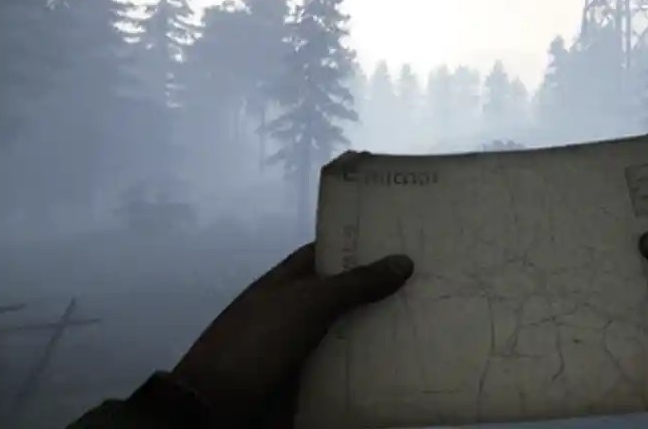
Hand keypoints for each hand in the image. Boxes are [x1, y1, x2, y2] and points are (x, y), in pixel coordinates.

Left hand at [172, 243, 413, 426]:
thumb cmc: (259, 341)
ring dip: (380, 332)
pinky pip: (344, 370)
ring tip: (428, 321)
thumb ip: (354, 283)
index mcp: (286, 282)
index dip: (358, 244)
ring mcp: (301, 348)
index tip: (402, 240)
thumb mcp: (308, 303)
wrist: (218, 406)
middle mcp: (295, 311)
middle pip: (343, 295)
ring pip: (348, 334)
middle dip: (380, 290)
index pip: (326, 253)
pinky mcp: (308, 382)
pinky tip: (404, 363)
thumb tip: (403, 260)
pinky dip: (369, 368)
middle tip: (429, 283)